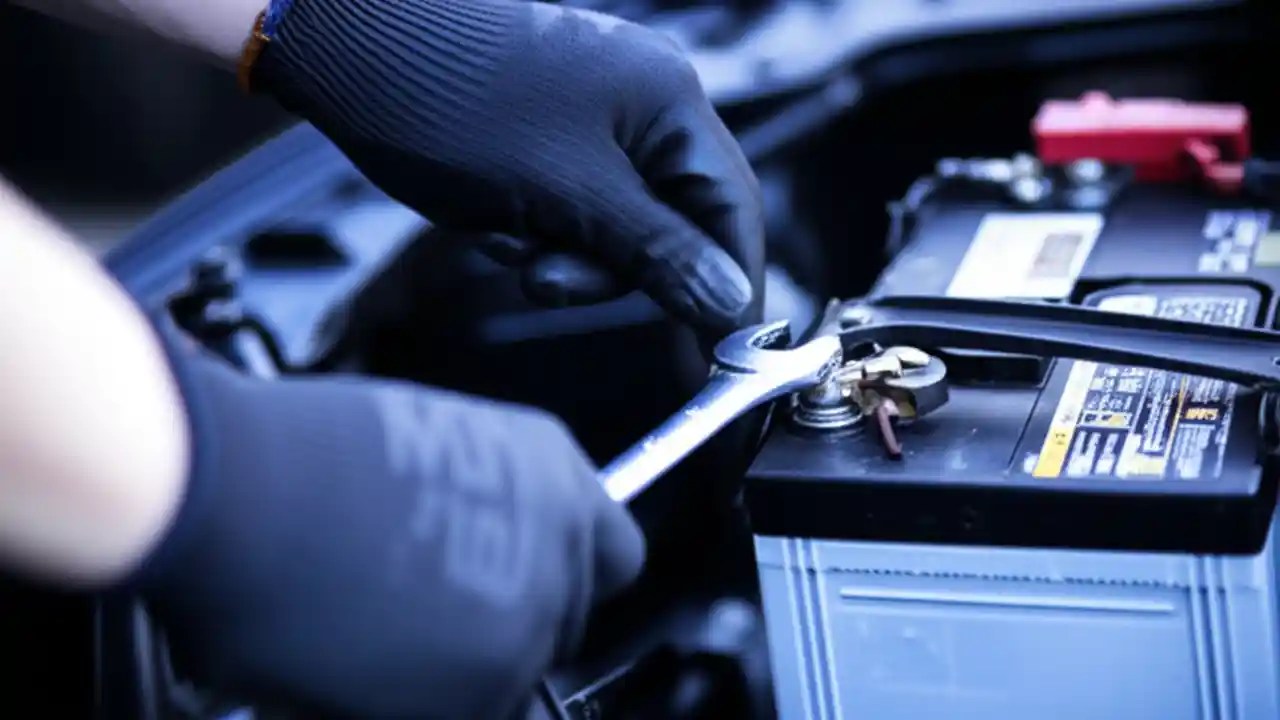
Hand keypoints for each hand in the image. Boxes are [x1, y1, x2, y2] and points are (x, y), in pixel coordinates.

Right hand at [130, 346, 644, 718]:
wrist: (239, 493)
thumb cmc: (297, 456)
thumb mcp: (421, 447)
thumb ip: (478, 500)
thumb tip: (471, 541)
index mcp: (551, 469)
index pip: (614, 554)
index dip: (562, 577)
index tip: (524, 589)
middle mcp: (560, 541)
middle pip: (565, 621)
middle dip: (504, 628)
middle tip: (427, 621)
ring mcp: (529, 615)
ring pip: (512, 675)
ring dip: (453, 672)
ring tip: (369, 636)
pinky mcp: (486, 683)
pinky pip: (469, 708)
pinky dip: (411, 700)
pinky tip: (351, 663)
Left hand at [249, 0, 764, 335]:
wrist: (344, 48)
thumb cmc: (457, 104)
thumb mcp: (569, 197)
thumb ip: (658, 253)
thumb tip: (731, 300)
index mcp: (669, 100)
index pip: (733, 208)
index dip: (734, 285)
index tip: (727, 353)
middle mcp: (644, 102)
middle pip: (675, 221)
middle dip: (615, 268)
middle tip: (551, 280)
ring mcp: (595, 116)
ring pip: (617, 225)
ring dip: (567, 253)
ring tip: (504, 235)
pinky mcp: (550, 134)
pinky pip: (573, 209)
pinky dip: (537, 230)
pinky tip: (488, 216)